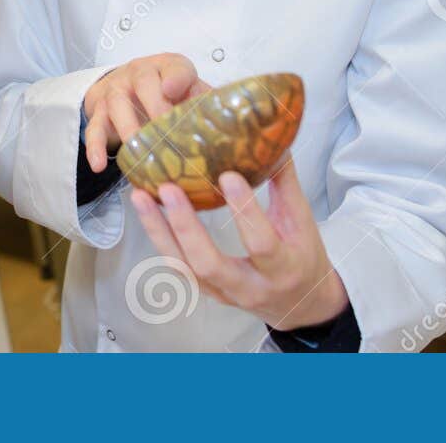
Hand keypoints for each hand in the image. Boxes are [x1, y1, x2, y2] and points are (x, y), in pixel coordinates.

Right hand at [81, 53, 210, 173]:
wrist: (125, 86)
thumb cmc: (166, 93)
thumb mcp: (189, 92)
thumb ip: (209, 107)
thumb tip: (241, 135)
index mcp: (168, 68)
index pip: (175, 66)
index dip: (176, 78)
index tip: (174, 91)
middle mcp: (139, 73)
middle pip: (143, 80)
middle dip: (155, 105)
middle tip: (165, 133)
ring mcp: (117, 92)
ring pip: (118, 104)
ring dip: (128, 128)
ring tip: (139, 154)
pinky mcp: (100, 113)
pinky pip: (94, 128)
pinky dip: (95, 147)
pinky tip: (99, 165)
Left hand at [130, 159, 347, 330]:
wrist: (301, 304)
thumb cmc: (303, 259)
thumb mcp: (303, 223)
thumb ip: (285, 183)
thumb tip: (273, 140)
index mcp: (283, 267)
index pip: (262, 243)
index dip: (245, 211)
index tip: (228, 176)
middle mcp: (250, 287)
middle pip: (210, 264)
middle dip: (186, 227)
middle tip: (169, 189)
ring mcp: (225, 292)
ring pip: (185, 268)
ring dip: (159, 232)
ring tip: (141, 197)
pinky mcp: (208, 291)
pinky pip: (178, 268)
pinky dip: (160, 240)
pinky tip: (146, 213)